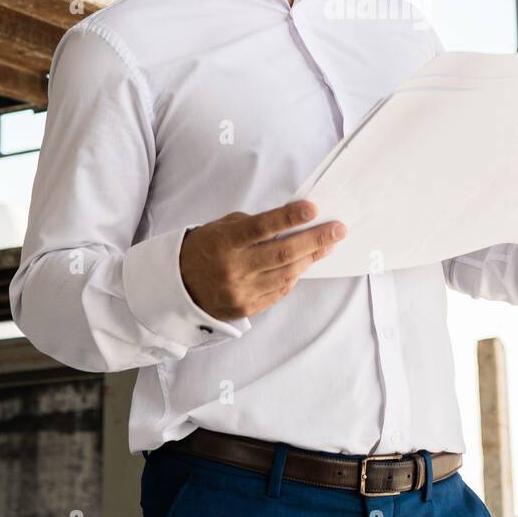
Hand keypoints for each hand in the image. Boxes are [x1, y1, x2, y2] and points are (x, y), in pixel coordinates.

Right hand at [179, 199, 345, 322]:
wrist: (179, 286)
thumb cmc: (206, 248)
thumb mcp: (222, 228)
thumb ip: (254, 226)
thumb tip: (292, 223)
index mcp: (224, 242)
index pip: (261, 228)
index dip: (289, 217)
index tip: (313, 209)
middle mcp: (233, 268)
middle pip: (282, 254)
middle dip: (315, 240)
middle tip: (338, 229)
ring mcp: (240, 291)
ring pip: (286, 274)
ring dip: (311, 258)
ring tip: (328, 245)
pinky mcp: (246, 307)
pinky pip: (280, 291)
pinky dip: (295, 275)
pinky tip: (305, 263)